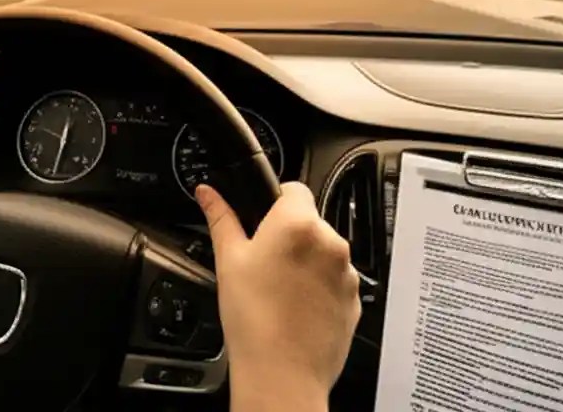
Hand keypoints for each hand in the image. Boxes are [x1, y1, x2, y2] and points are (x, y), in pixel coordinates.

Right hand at [197, 182, 359, 411]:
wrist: (282, 374)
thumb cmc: (254, 321)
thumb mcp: (228, 261)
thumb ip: (221, 217)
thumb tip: (209, 194)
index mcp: (297, 224)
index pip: (292, 188)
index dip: (273, 201)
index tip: (261, 221)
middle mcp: (330, 242)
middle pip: (308, 221)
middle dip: (288, 236)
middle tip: (263, 263)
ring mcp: (346, 272)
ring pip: (323, 252)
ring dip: (306, 262)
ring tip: (278, 291)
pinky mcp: (354, 298)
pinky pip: (335, 280)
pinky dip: (319, 287)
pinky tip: (295, 307)